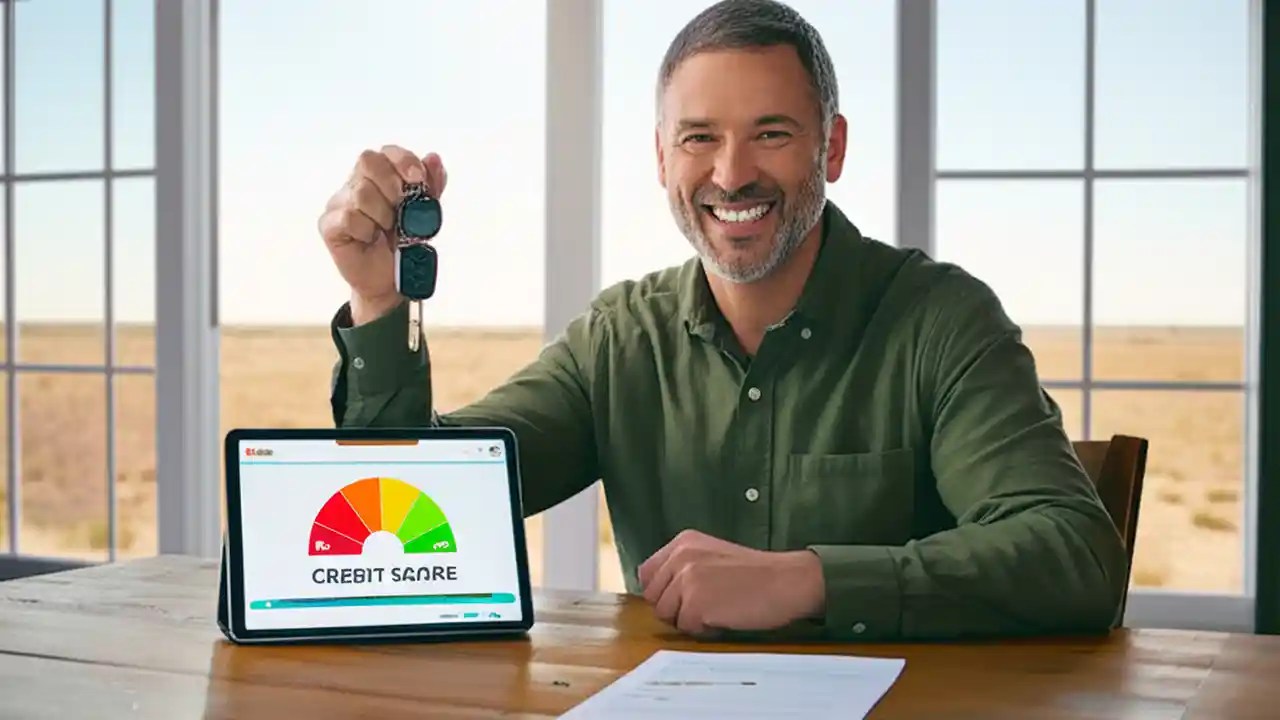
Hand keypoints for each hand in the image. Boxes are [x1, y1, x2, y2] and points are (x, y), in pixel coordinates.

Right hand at [317, 145, 447, 324]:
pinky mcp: (329, 224)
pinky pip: (348, 217)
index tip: (418, 179)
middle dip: (392, 184)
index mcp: (379, 176)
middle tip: (401, 208)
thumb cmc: (403, 243)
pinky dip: (366, 229)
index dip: (403, 161)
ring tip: (386, 229)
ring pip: (361, 192)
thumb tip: (433, 158)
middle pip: (368, 161)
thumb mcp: (425, 213)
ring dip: (382, 214)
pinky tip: (370, 238)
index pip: (386, 152)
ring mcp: (339, 203)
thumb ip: (431, 186)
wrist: (390, 280)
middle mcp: (355, 183)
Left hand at [636, 529, 825, 635]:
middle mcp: (681, 556)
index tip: (684, 597)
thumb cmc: (756, 575)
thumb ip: (683, 567)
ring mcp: (687, 579)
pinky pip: (686, 628)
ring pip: (667, 615)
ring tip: (718, 609)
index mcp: (683, 542)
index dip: (663, 592)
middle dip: (675, 608)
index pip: (646, 573)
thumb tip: (657, 594)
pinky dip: (704, 629)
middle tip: (707, 605)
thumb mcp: (712, 556)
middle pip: (653, 597)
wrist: (788, 581)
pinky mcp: (696, 602)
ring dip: (689, 620)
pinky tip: (725, 617)